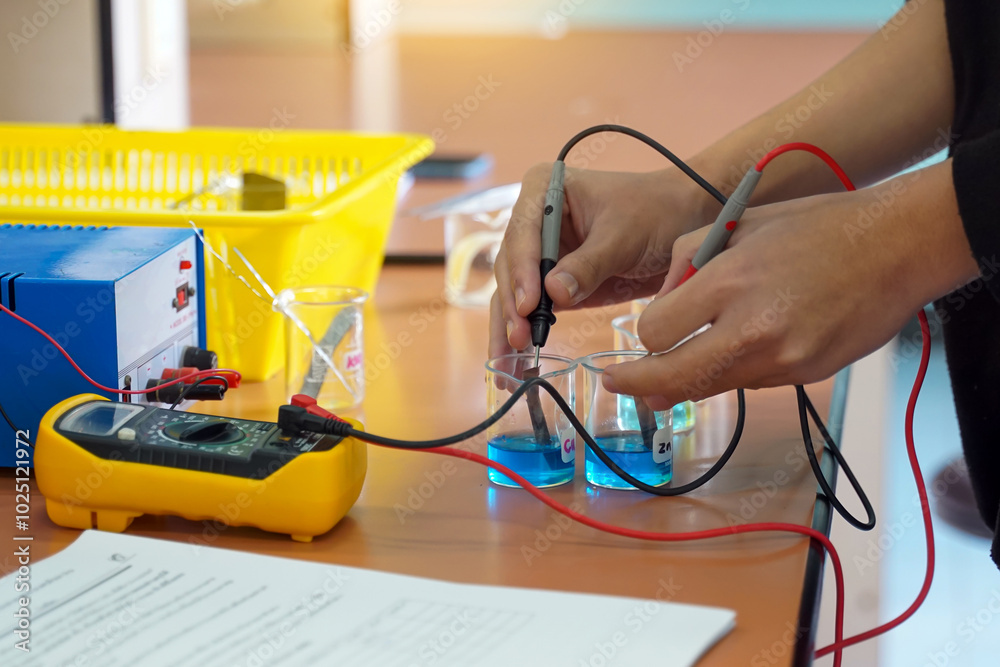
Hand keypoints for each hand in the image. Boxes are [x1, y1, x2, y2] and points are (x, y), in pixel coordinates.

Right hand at [489, 164, 712, 357]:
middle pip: (511, 266)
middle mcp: (534, 220)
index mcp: (545, 190)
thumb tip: (553, 294)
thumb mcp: (624, 236)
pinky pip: (532, 309)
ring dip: (508, 328)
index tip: (528, 304)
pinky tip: (517, 362)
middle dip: (513, 305)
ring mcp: (540, 253)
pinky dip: (526, 333)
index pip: (523, 233)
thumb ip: (589, 265)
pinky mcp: (552, 282)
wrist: (684, 222)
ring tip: (508, 362)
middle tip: (519, 338)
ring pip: (513, 292)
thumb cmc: (657, 212)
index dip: (522, 270)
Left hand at [603, 162, 978, 408]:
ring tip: (662, 376)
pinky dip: (732, 369)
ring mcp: (783, 359)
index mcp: (731, 282)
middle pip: (672, 379)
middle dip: (636, 384)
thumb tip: (660, 309)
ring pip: (710, 386)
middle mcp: (754, 329)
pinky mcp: (804, 375)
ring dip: (684, 380)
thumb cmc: (815, 226)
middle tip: (614, 382)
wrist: (897, 247)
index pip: (655, 332)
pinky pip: (748, 381)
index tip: (644, 331)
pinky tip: (741, 346)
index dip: (643, 334)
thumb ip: (686, 264)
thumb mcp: (737, 224)